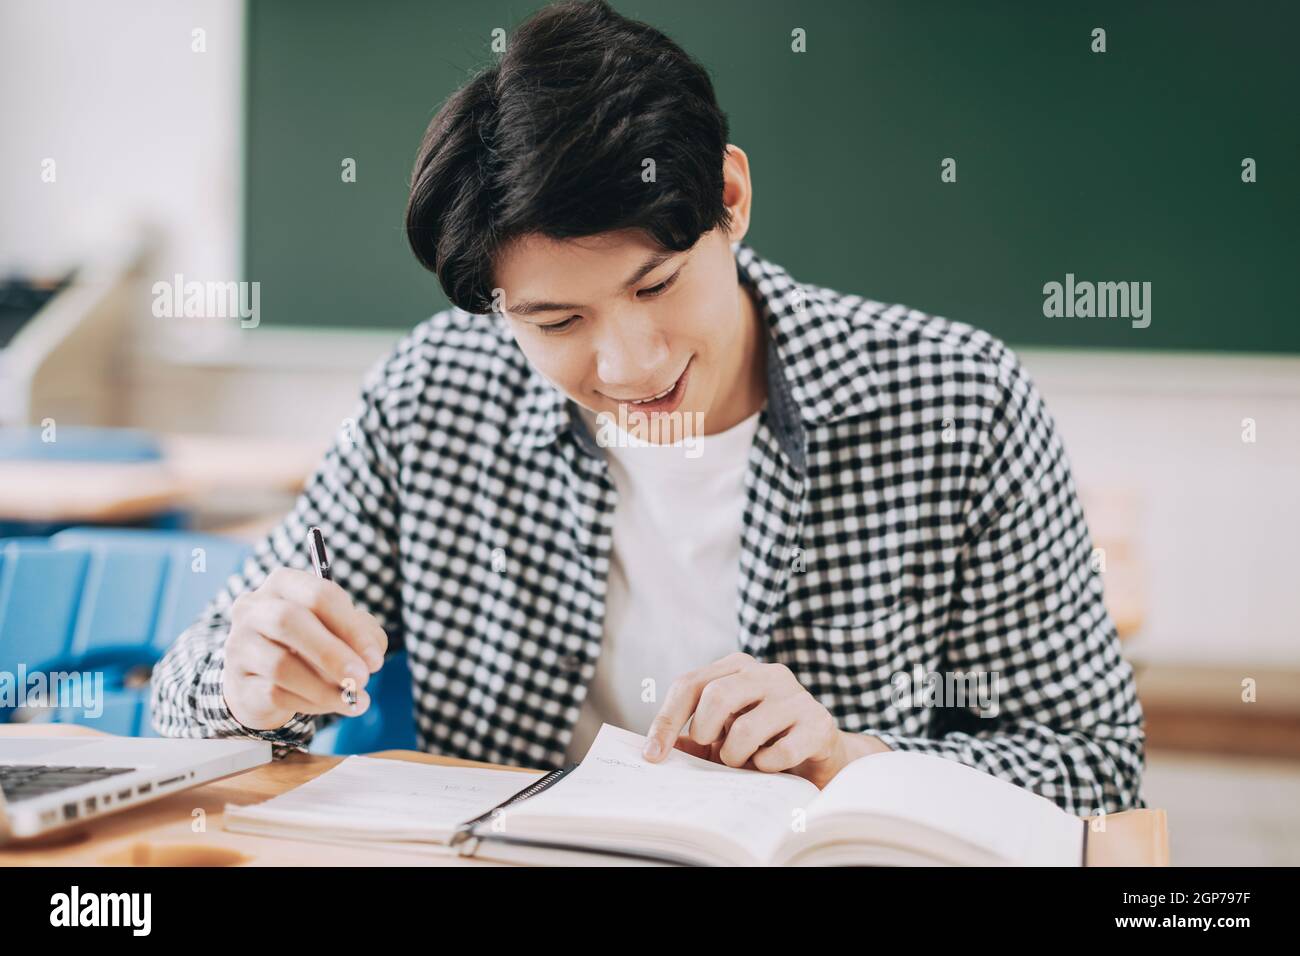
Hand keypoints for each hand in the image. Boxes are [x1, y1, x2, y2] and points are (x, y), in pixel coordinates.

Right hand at [222, 567, 388, 730]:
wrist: (264, 679)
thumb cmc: (310, 644)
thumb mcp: (341, 630)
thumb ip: (363, 634)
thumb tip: (370, 656)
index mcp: (284, 583)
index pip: (320, 595)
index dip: (352, 629)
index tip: (375, 660)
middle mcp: (254, 608)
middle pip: (290, 621)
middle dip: (332, 654)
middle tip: (362, 679)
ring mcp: (239, 644)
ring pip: (280, 664)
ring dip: (324, 687)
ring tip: (352, 699)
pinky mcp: (237, 680)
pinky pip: (275, 693)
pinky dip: (310, 703)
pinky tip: (329, 705)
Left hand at [642, 652, 889, 787]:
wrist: (821, 755)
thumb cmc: (764, 741)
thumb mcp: (724, 736)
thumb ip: (693, 738)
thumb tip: (656, 750)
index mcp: (737, 668)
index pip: (689, 684)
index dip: (666, 721)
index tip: (652, 755)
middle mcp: (767, 673)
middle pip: (716, 696)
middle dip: (704, 732)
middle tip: (710, 752)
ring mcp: (795, 695)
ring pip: (746, 728)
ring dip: (736, 756)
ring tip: (743, 763)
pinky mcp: (818, 723)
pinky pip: (780, 752)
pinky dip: (766, 767)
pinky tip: (770, 766)